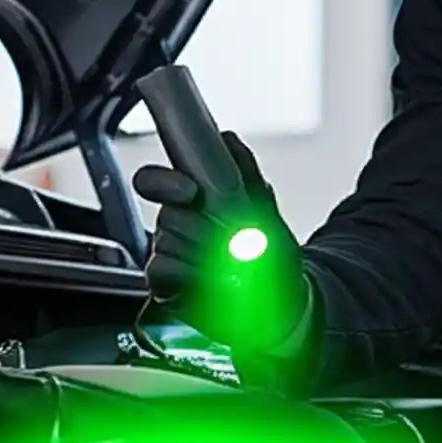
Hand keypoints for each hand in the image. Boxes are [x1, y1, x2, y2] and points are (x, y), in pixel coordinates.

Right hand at [132, 131, 306, 352]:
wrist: (282, 304)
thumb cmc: (271, 256)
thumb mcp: (265, 208)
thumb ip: (245, 171)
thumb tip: (227, 138)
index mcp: (194, 201)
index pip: (159, 181)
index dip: (166, 183)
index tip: (189, 191)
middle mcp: (176, 224)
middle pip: (169, 215)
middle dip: (203, 227)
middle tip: (229, 240)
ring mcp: (169, 254)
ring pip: (168, 243)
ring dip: (202, 254)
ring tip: (228, 264)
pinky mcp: (165, 284)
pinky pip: (162, 270)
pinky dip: (189, 275)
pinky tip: (210, 280)